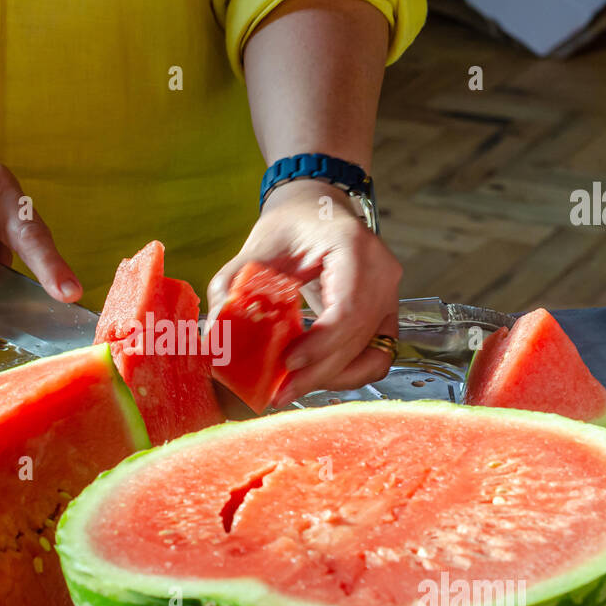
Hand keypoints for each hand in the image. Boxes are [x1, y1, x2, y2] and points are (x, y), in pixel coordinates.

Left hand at [208, 179, 401, 405]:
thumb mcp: (256, 248)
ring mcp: (389, 294)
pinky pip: (376, 356)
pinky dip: (348, 373)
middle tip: (280, 392)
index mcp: (352, 247)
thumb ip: (232, 285)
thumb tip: (217, 333)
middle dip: (318, 372)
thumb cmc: (291, 225)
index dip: (321, 344)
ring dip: (334, 378)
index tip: (287, 364)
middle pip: (358, 337)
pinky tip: (316, 377)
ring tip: (293, 388)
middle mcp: (381, 272)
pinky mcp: (385, 314)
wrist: (316, 212)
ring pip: (372, 355)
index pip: (348, 308)